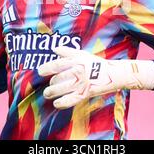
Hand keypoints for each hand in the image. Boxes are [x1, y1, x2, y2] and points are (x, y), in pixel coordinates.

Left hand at [38, 47, 153, 109]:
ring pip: (62, 89)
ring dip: (52, 92)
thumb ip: (68, 51)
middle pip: (58, 79)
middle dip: (52, 82)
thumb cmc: (96, 63)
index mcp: (76, 61)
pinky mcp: (85, 94)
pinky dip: (62, 103)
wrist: (113, 74)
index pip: (57, 65)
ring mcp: (81, 83)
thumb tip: (54, 49)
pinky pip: (71, 99)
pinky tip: (56, 103)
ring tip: (47, 94)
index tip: (40, 71)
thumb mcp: (83, 54)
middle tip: (50, 84)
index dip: (47, 68)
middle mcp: (77, 72)